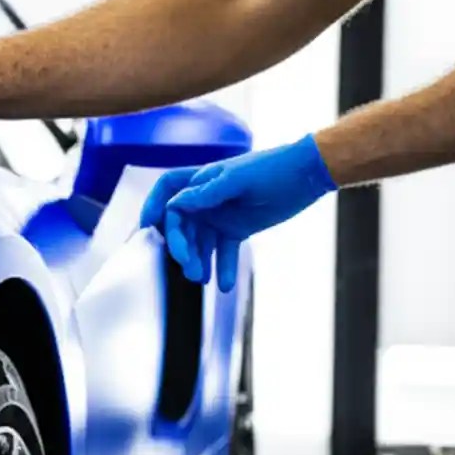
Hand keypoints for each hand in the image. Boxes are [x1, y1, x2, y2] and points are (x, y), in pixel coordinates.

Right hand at [139, 134, 337, 291]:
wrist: (307, 176)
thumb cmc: (273, 169)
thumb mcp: (239, 180)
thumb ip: (208, 192)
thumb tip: (176, 205)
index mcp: (202, 179)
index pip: (168, 189)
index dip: (154, 206)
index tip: (147, 228)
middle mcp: (205, 198)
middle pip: (181, 224)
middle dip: (180, 246)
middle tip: (188, 265)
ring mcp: (220, 215)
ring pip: (200, 242)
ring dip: (198, 260)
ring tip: (202, 279)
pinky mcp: (236, 230)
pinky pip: (224, 251)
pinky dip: (224, 267)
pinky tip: (225, 285)